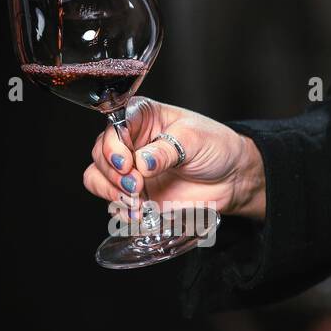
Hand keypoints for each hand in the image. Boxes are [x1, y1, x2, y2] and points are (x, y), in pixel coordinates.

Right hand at [82, 96, 265, 221]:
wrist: (233, 179)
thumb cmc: (215, 147)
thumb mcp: (194, 139)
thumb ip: (167, 150)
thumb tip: (142, 163)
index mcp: (140, 118)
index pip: (112, 128)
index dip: (113, 147)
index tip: (127, 164)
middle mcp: (129, 142)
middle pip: (100, 155)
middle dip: (113, 174)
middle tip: (137, 186)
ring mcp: (130, 170)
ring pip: (97, 178)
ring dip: (111, 192)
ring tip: (136, 203)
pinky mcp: (135, 195)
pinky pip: (113, 203)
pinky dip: (121, 210)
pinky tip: (141, 212)